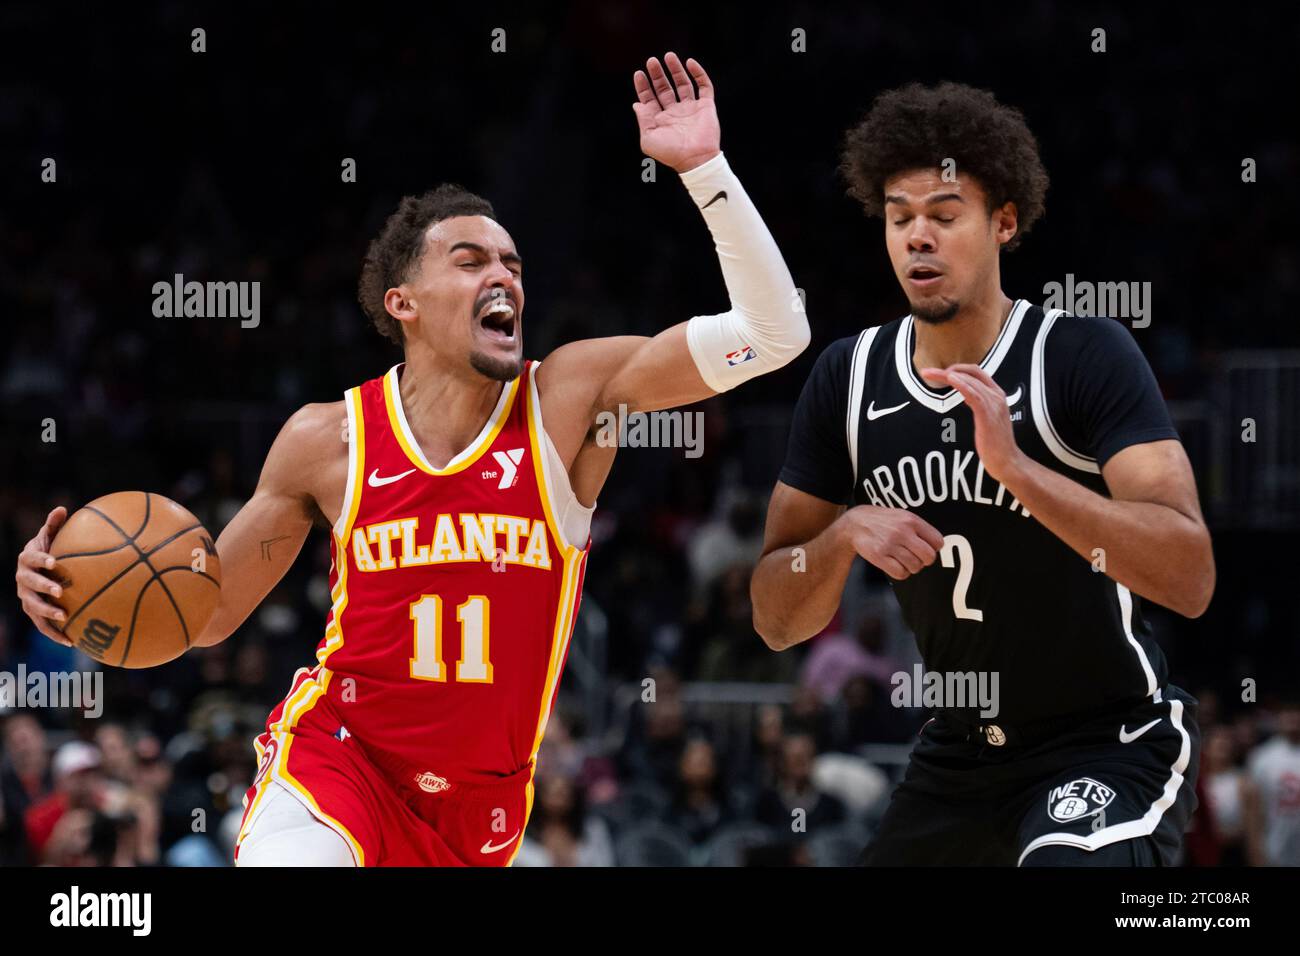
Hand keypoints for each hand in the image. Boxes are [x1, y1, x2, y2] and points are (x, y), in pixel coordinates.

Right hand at [14, 505, 72, 645]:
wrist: (40, 568)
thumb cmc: (51, 549)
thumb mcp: (51, 537)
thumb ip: (54, 525)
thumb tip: (62, 508)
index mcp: (27, 559)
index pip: (31, 559)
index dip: (41, 560)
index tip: (55, 562)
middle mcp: (22, 579)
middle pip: (29, 585)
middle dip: (43, 588)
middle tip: (59, 591)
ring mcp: (25, 597)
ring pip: (33, 607)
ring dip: (47, 612)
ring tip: (64, 617)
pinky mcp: (33, 612)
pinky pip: (42, 625)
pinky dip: (54, 634)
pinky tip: (72, 641)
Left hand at [632, 52, 720, 173]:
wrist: (695, 159)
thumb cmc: (670, 153)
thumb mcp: (648, 138)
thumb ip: (643, 120)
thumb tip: (637, 104)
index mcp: (661, 120)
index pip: (650, 99)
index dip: (643, 86)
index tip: (639, 73)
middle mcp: (675, 112)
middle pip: (665, 88)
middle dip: (658, 75)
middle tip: (651, 61)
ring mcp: (691, 108)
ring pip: (683, 84)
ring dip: (676, 70)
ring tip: (669, 56)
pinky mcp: (706, 106)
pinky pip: (704, 86)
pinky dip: (698, 73)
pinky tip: (690, 63)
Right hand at [837, 505, 943, 580]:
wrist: (855, 523)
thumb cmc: (882, 521)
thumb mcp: (902, 516)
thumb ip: (919, 528)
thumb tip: (936, 547)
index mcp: (911, 520)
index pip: (937, 542)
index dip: (934, 548)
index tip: (925, 549)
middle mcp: (902, 532)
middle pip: (929, 557)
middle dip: (924, 561)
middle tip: (916, 558)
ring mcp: (890, 544)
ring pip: (915, 567)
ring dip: (911, 567)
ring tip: (902, 560)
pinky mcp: (879, 556)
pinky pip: (901, 573)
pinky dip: (900, 572)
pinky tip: (894, 565)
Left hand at [921, 363, 1025, 484]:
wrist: (1007, 461)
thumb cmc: (995, 443)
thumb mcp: (987, 419)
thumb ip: (979, 405)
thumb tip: (966, 396)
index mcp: (997, 395)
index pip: (978, 372)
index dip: (959, 369)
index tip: (942, 373)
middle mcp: (997, 395)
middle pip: (972, 373)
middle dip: (949, 369)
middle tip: (929, 373)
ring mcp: (993, 404)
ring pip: (969, 381)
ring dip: (947, 375)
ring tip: (930, 374)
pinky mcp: (987, 414)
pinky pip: (973, 394)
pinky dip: (960, 384)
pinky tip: (950, 379)